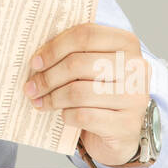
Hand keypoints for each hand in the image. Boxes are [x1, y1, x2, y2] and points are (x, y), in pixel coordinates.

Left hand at [23, 21, 149, 167]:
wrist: (122, 132)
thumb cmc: (102, 91)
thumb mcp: (94, 66)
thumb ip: (74, 53)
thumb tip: (37, 57)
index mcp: (127, 43)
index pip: (85, 35)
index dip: (54, 47)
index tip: (35, 62)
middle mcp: (136, 68)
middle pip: (78, 64)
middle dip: (47, 77)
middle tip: (31, 87)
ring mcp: (134, 97)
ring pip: (78, 92)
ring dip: (52, 98)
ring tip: (39, 101)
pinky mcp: (126, 124)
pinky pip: (84, 116)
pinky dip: (67, 115)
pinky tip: (63, 115)